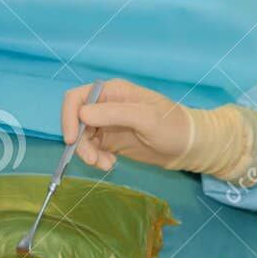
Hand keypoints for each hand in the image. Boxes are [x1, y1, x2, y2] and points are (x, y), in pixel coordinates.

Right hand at [61, 78, 194, 170]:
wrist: (188, 147)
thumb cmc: (172, 126)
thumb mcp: (146, 118)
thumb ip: (114, 114)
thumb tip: (82, 114)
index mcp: (112, 92)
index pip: (77, 98)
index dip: (68, 117)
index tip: (71, 140)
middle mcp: (105, 105)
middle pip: (75, 121)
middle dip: (79, 142)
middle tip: (93, 160)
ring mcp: (107, 124)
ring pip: (81, 137)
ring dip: (87, 153)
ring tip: (106, 166)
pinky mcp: (110, 141)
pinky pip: (91, 149)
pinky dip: (95, 158)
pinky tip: (110, 165)